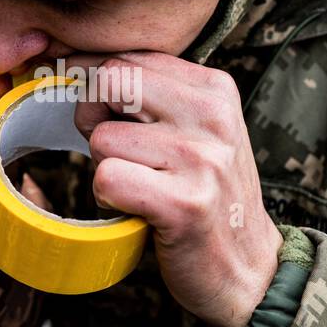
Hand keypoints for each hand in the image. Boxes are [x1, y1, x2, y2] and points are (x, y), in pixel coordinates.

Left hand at [73, 52, 281, 326]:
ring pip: (103, 137)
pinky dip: (107, 198)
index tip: (89, 106)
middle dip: (91, 114)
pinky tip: (135, 209)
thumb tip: (76, 65)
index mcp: (215, 89)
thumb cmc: (208, 196)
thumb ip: (153, 95)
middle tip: (111, 149)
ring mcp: (201, 159)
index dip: (93, 81)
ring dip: (104, 167)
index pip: (128, 56)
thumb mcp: (197, 131)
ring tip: (139, 187)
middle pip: (112, 80)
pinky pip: (107, 178)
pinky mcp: (184, 204)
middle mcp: (213, 116)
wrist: (250, 269)